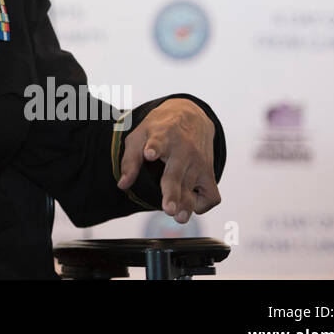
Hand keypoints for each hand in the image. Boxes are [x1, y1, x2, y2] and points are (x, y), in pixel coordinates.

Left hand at [117, 99, 219, 223]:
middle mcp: (183, 150)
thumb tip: (122, 185)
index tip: (149, 154)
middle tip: (168, 209)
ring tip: (179, 217)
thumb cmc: (160, 128)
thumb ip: (130, 160)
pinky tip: (190, 205)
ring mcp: (198, 162)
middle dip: (173, 192)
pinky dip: (202, 205)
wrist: (191, 115)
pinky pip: (211, 195)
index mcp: (162, 135)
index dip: (154, 148)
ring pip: (193, 188)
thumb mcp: (140, 135)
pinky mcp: (210, 173)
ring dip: (187, 204)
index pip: (158, 141)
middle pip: (176, 174)